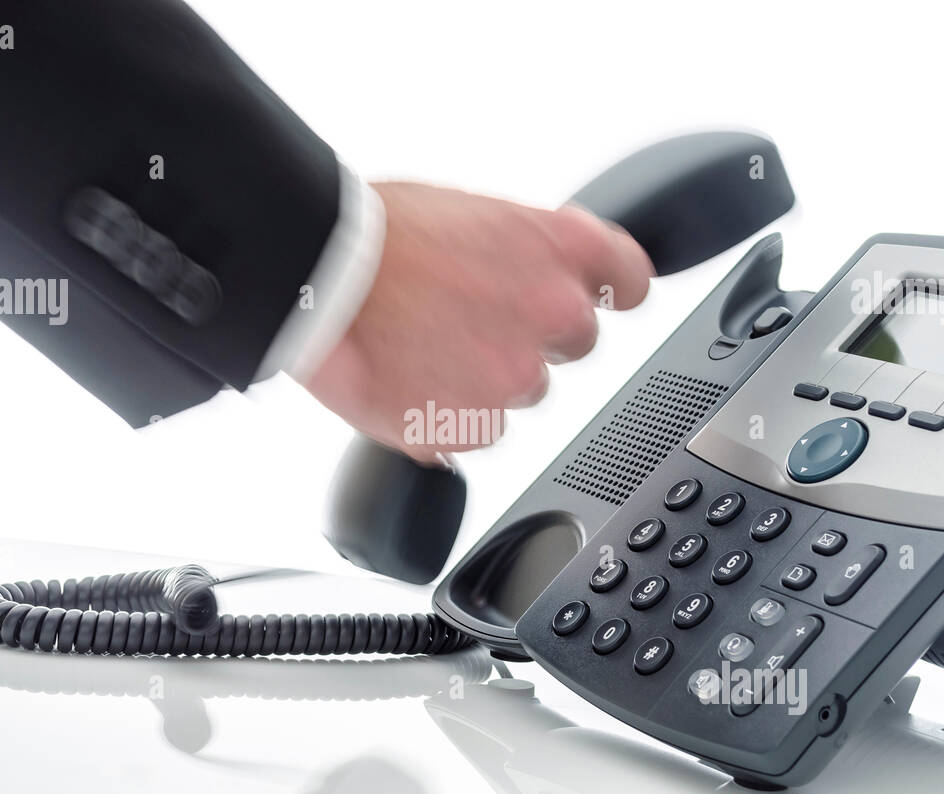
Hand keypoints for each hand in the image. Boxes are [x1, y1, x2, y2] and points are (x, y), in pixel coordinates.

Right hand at [304, 181, 653, 461]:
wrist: (312, 274)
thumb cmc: (379, 234)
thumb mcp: (476, 212)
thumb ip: (531, 247)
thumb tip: (552, 264)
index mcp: (562, 250)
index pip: (631, 280)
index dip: (607, 289)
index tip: (593, 296)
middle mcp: (553, 315)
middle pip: (575, 343)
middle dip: (533, 334)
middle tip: (471, 316)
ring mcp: (513, 378)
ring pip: (521, 390)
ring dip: (484, 376)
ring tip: (423, 342)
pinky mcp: (469, 428)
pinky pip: (473, 429)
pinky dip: (446, 413)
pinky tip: (408, 376)